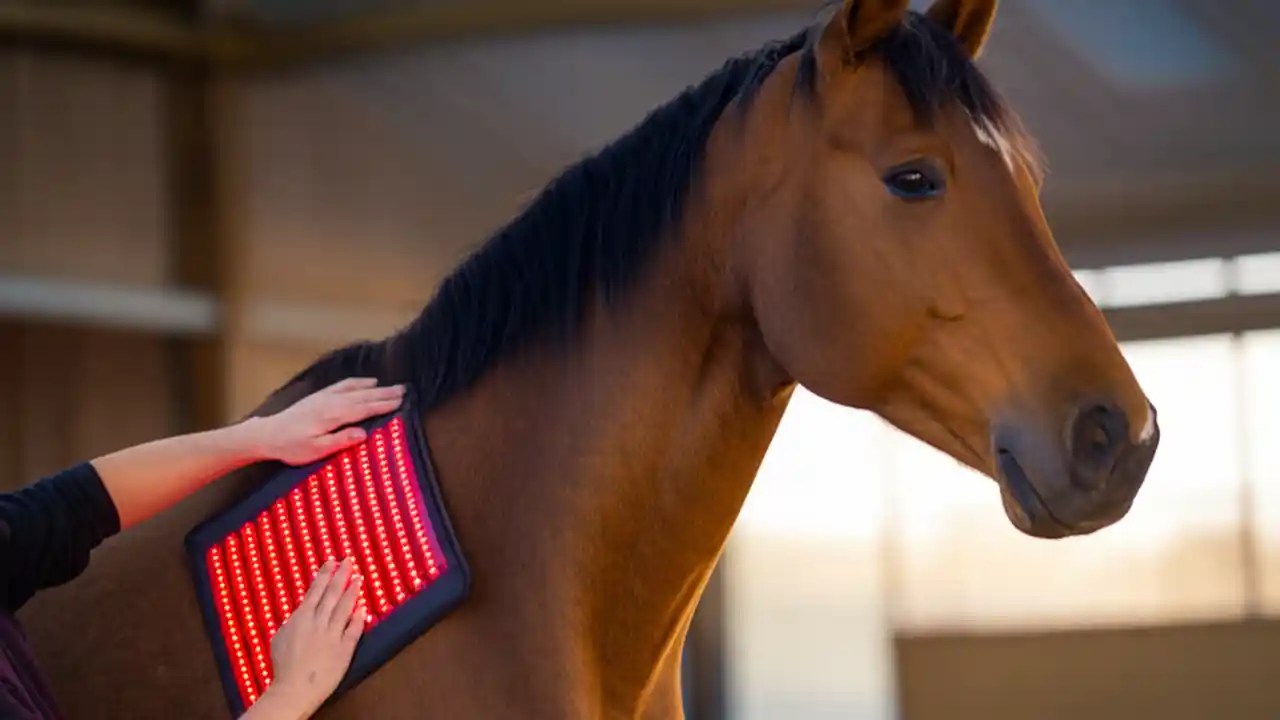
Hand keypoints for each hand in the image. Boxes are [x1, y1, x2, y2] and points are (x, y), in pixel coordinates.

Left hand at [252, 379, 405, 465]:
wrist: (267, 434)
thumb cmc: (291, 446)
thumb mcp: (315, 450)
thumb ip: (340, 440)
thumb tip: (364, 433)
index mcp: (332, 416)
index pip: (364, 408)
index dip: (383, 405)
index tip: (402, 402)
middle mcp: (331, 402)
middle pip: (363, 396)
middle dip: (385, 393)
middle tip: (405, 390)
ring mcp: (325, 396)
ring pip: (356, 388)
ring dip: (376, 387)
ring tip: (392, 386)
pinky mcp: (319, 396)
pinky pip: (343, 385)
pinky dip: (358, 382)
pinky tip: (367, 381)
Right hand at [257, 559, 365, 718]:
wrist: (294, 688)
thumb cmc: (282, 666)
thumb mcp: (279, 638)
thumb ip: (291, 622)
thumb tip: (299, 613)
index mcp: (301, 618)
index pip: (315, 590)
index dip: (324, 575)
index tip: (332, 561)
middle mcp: (318, 622)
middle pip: (332, 594)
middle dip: (341, 575)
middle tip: (349, 561)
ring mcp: (333, 635)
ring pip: (345, 608)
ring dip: (352, 592)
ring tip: (359, 578)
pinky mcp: (344, 649)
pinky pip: (354, 629)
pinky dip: (358, 617)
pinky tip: (363, 607)